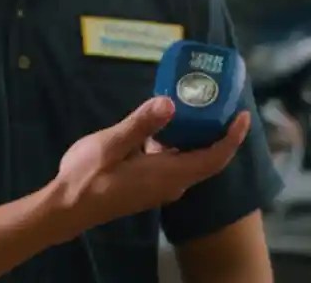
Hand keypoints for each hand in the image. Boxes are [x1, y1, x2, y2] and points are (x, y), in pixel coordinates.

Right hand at [53, 97, 250, 227]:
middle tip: (221, 103)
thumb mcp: (111, 144)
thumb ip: (141, 124)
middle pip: (208, 160)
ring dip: (199, 138)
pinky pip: (176, 164)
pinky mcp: (149, 187)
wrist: (67, 209)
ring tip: (197, 107)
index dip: (233, 137)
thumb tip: (170, 102)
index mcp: (169, 174)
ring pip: (191, 162)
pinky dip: (180, 144)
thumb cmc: (88, 177)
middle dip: (220, 133)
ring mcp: (160, 188)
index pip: (214, 158)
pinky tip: (166, 125)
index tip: (243, 115)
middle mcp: (172, 184)